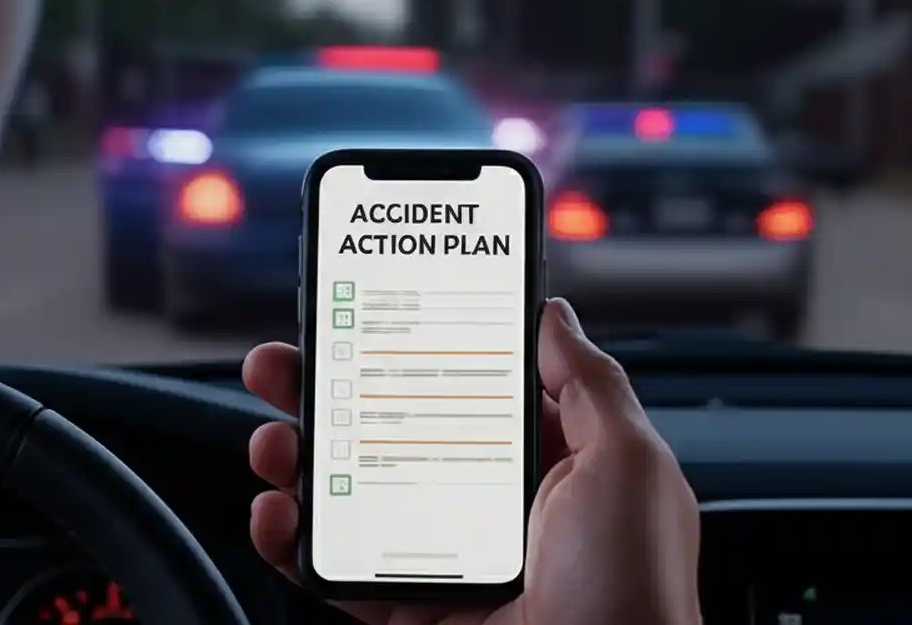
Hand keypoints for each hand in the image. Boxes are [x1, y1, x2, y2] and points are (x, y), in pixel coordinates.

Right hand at [244, 298, 701, 624]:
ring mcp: (445, 560)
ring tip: (275, 442)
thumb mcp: (627, 464)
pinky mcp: (411, 612)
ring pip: (352, 498)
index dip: (411, 350)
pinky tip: (278, 515)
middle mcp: (489, 507)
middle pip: (391, 432)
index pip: (464, 387)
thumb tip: (554, 316)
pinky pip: (337, 573)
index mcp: (546, 463)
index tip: (366, 318)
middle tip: (288, 367)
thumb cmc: (636, 588)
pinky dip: (293, 544)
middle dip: (330, 395)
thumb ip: (590, 385)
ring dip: (299, 462)